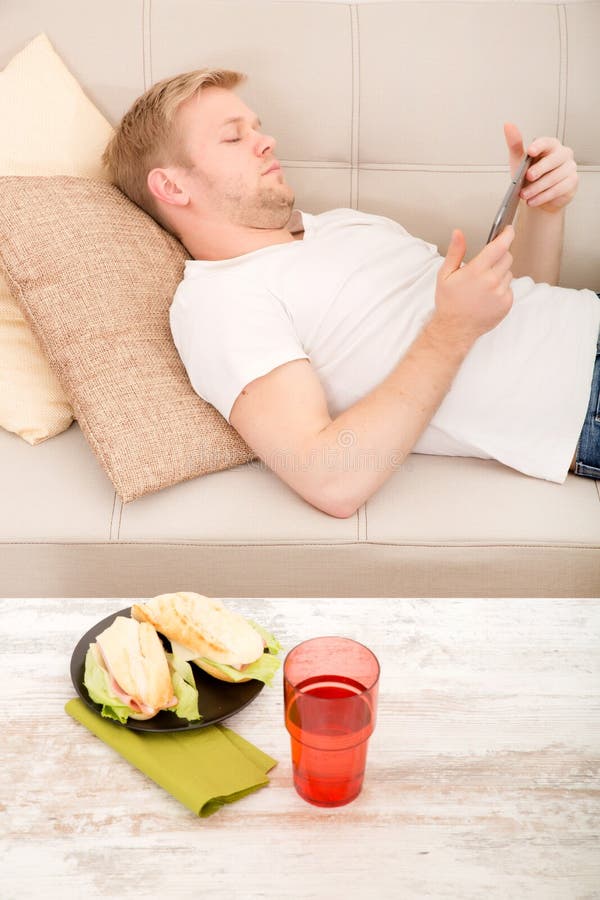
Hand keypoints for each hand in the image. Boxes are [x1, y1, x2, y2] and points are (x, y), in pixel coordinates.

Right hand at [433, 225, 514, 345]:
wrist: (455, 329)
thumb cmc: (449, 302)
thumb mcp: (445, 274)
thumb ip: (455, 252)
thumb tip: (458, 233)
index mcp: (476, 271)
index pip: (499, 246)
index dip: (507, 234)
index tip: (509, 230)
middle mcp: (491, 281)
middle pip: (507, 257)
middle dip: (499, 255)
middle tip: (485, 265)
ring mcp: (501, 293)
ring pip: (509, 272)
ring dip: (500, 273)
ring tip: (483, 284)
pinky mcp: (507, 303)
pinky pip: (509, 288)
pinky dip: (501, 288)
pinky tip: (488, 295)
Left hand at [503, 122, 577, 212]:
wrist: (537, 196)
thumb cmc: (529, 176)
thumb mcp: (519, 160)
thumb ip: (515, 144)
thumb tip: (508, 125)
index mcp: (550, 145)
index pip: (547, 142)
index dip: (539, 146)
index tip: (530, 151)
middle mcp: (563, 154)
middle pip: (554, 159)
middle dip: (539, 170)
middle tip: (527, 177)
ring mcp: (570, 167)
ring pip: (555, 177)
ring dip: (537, 188)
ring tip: (525, 195)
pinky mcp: (572, 182)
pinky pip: (558, 189)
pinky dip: (543, 196)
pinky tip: (533, 200)